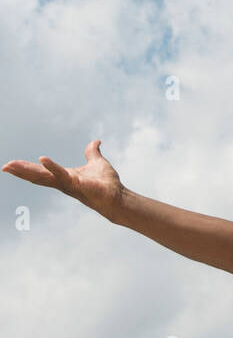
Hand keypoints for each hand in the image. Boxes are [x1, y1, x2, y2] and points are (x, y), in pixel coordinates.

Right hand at [1, 139, 123, 220]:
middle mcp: (62, 182)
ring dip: (27, 171)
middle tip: (4, 166)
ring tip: (12, 165)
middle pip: (37, 176)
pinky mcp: (76, 184)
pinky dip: (52, 167)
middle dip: (21, 171)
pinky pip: (62, 174)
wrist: (117, 196)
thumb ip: (92, 152)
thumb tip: (96, 141)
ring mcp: (68, 184)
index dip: (26, 168)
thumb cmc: (106, 183)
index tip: (10, 164)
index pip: (41, 171)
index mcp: (64, 176)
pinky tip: (42, 159)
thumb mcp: (97, 162)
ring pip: (44, 177)